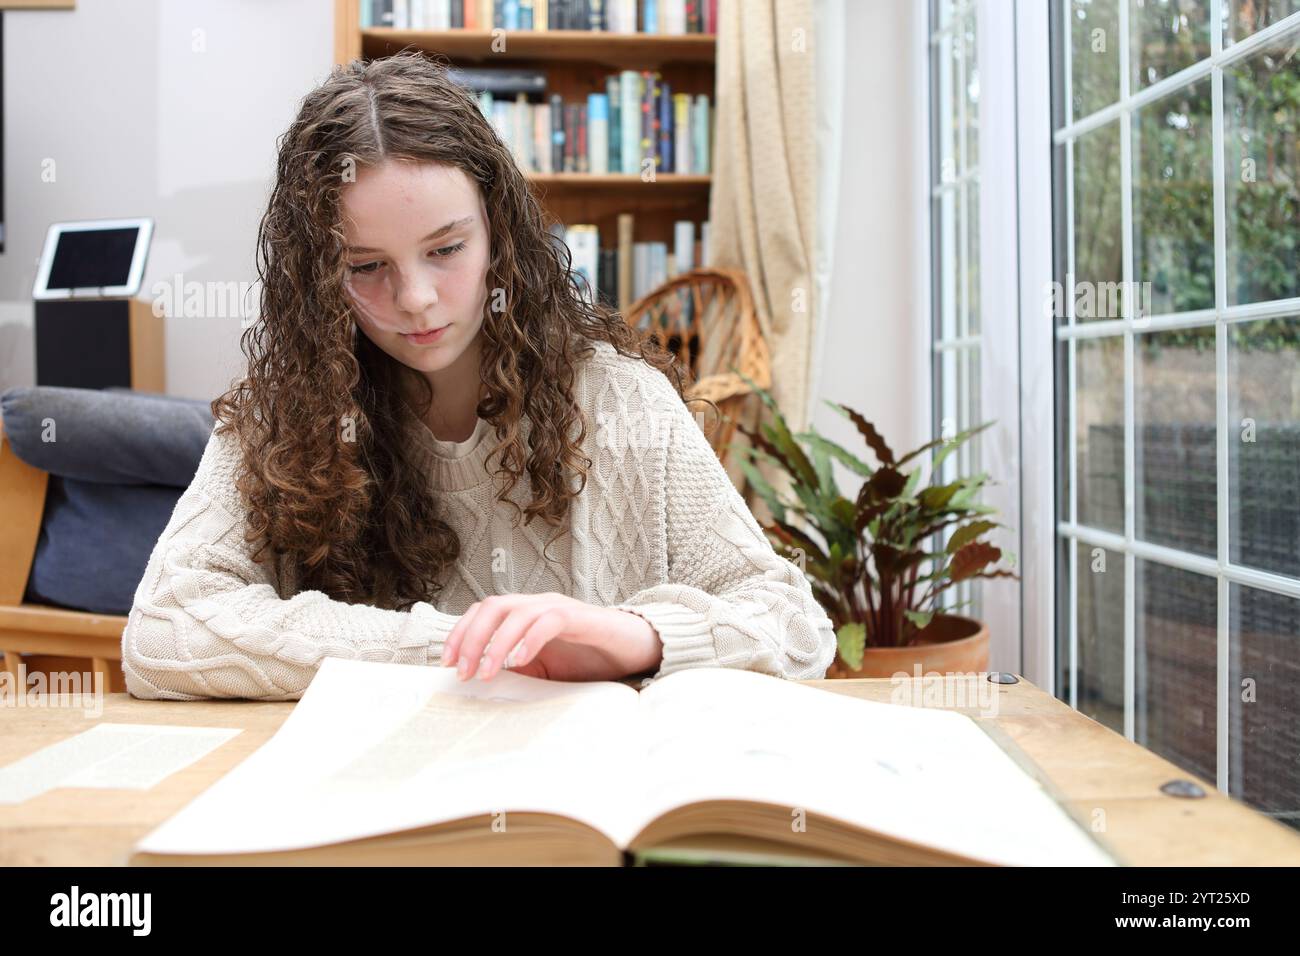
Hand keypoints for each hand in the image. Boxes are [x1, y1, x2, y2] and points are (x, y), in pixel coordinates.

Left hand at [440, 592, 662, 682]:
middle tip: (462, 671)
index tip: (446, 665)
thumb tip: (479, 686)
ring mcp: (559, 607)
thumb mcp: (545, 671)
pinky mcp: (580, 617)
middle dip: (470, 638)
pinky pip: (548, 620)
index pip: (482, 612)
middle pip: (492, 607)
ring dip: (495, 643)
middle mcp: (538, 604)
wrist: (635, 651)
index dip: (460, 634)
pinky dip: (529, 639)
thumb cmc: (589, 660)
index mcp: (525, 614)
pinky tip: (520, 660)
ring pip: (516, 612)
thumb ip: (517, 671)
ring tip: (487, 672)